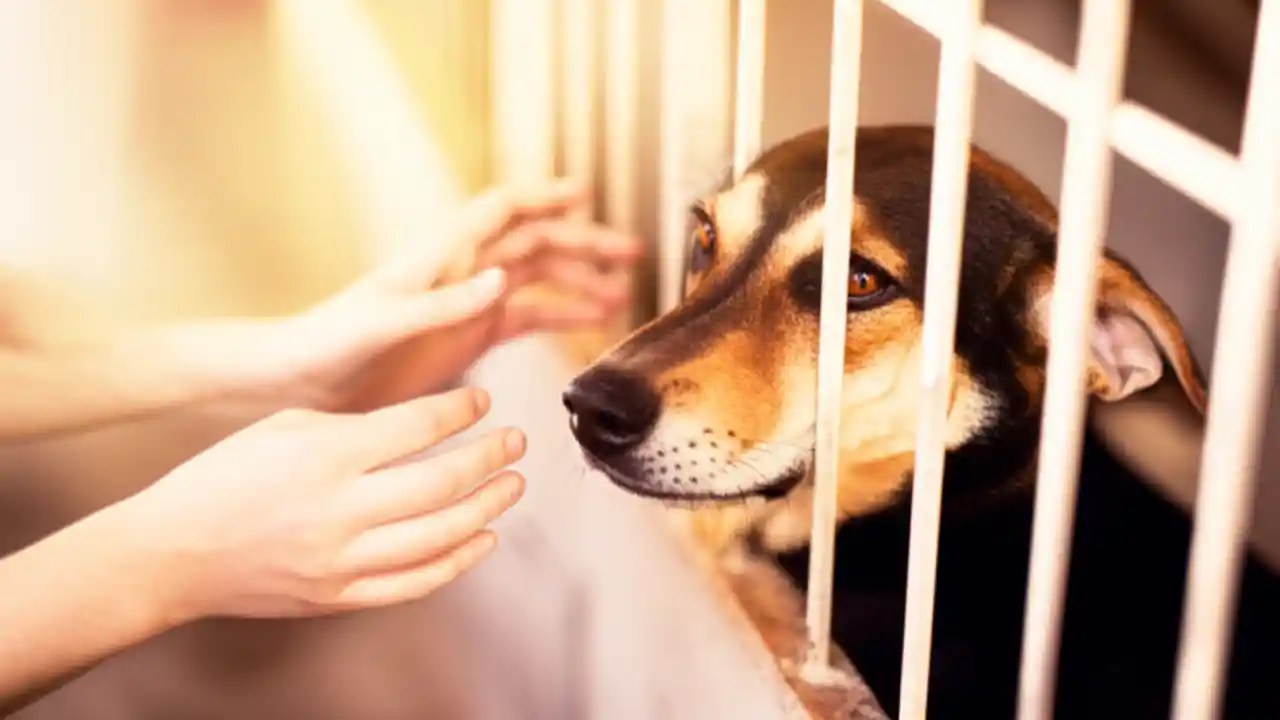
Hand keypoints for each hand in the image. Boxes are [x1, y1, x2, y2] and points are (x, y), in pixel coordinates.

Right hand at [126, 387, 524, 619]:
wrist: (173, 552)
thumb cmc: (225, 478)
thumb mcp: (285, 427)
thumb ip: (357, 426)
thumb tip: (425, 424)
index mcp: (325, 455)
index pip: (418, 426)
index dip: (462, 411)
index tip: (484, 402)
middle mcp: (339, 509)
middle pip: (442, 481)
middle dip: (490, 458)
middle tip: (516, 442)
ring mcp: (342, 559)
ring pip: (441, 535)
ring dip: (487, 507)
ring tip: (512, 486)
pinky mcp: (340, 596)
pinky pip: (415, 582)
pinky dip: (458, 561)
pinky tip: (483, 538)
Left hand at [268, 180, 639, 411]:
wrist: (303, 381)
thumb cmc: (330, 344)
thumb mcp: (382, 323)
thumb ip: (442, 303)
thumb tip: (502, 279)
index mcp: (440, 256)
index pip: (501, 211)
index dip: (542, 197)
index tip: (584, 193)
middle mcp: (462, 272)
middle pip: (534, 242)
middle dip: (583, 243)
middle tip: (632, 253)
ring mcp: (469, 303)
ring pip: (539, 279)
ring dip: (580, 281)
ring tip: (621, 294)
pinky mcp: (469, 336)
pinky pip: (528, 318)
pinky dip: (562, 317)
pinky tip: (592, 323)